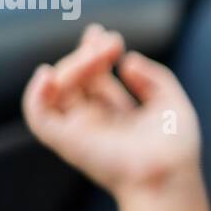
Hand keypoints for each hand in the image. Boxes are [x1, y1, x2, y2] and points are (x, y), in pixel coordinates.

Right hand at [22, 24, 200, 199]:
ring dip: (72, 65)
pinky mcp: (67, 141)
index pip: (96, 79)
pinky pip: (38, 116)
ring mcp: (80, 131)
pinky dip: (35, 94)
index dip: (95, 53)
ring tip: (96, 53)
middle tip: (111, 42)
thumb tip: (127, 61)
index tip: (107, 36)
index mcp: (118, 116)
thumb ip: (154, 77)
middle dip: (89, 54)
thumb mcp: (172, 103)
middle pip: (78, 79)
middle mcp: (96, 123)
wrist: (168, 174)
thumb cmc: (175, 148)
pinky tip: (48, 73)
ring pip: (59, 89)